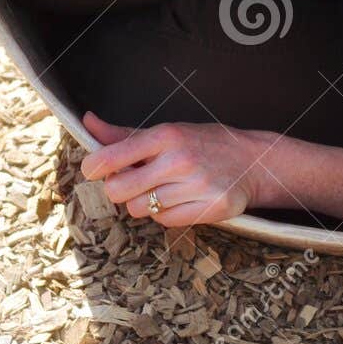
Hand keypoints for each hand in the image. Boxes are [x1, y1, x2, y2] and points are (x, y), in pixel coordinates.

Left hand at [79, 111, 260, 226]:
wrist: (254, 161)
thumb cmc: (204, 144)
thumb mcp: (167, 132)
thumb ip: (124, 134)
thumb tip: (88, 122)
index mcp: (166, 136)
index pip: (110, 157)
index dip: (93, 168)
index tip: (94, 170)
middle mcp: (180, 160)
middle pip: (118, 190)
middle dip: (118, 189)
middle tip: (132, 183)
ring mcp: (197, 185)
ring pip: (140, 209)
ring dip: (144, 203)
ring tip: (163, 189)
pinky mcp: (211, 208)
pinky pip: (165, 222)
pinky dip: (166, 214)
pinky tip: (180, 199)